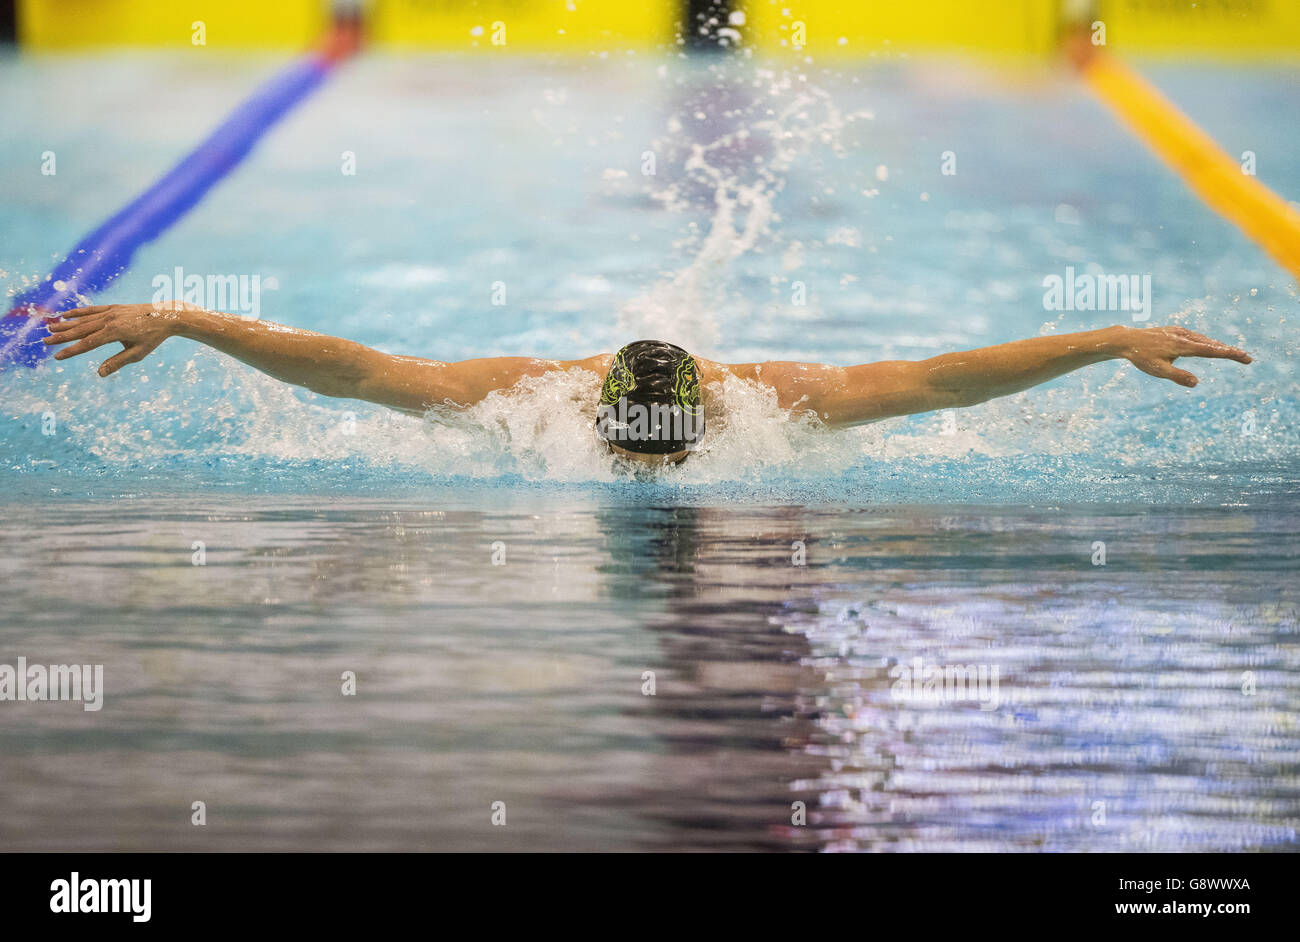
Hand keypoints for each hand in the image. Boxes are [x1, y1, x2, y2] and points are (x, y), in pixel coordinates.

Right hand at [43, 303, 185, 375]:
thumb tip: (100, 374)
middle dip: (61, 337)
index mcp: (114, 332)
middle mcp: (109, 320)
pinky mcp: (113, 307)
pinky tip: (66, 314)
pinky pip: (92, 310)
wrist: (166, 316)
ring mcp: (110, 312)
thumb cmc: (153, 338)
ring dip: (66, 324)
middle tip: (44, 342)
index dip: (71, 350)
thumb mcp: (137, 354)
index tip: (57, 356)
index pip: (88, 343)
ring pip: (83, 319)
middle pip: (80, 330)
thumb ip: (117, 363)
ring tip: (50, 329)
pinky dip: (78, 312)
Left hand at [1111, 325, 1251, 387]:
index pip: (1211, 351)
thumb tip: (1197, 383)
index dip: (1229, 354)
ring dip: (1219, 346)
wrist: (1127, 340)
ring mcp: (1180, 331)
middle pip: (1212, 344)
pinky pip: (1196, 337)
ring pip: (1204, 340)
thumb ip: (1178, 377)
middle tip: (1246, 358)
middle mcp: (1184, 336)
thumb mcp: (1158, 371)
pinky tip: (1210, 346)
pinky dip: (1207, 342)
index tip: (1245, 357)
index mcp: (1182, 346)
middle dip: (1229, 351)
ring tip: (1232, 353)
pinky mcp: (1176, 330)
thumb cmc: (1142, 358)